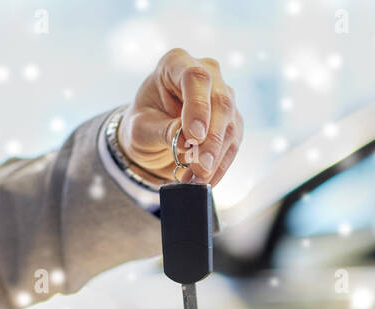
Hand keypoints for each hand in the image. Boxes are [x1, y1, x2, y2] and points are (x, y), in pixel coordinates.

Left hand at [118, 48, 243, 185]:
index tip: (194, 137)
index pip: (196, 78)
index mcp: (176, 63)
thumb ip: (163, 130)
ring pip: (231, 125)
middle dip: (211, 140)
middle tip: (200, 168)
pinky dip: (220, 165)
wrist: (153, 134)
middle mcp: (206, 73)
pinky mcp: (232, 120)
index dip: (198, 106)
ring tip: (196, 180)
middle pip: (220, 102)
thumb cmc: (143, 123)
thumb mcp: (141, 128)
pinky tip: (206, 180)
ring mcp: (223, 95)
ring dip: (215, 158)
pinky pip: (233, 143)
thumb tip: (187, 141)